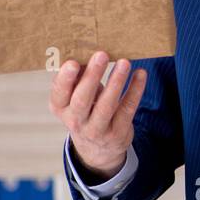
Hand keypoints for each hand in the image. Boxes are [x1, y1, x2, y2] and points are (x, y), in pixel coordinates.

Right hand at [49, 51, 146, 182]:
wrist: (97, 148)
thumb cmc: (85, 110)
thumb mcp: (74, 98)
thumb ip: (77, 78)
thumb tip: (84, 50)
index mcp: (61, 108)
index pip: (58, 94)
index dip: (65, 79)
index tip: (72, 62)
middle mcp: (76, 121)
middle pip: (82, 100)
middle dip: (92, 76)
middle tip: (102, 54)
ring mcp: (97, 129)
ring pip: (106, 106)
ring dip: (116, 82)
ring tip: (124, 62)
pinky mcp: (117, 132)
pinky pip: (128, 109)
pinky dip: (135, 90)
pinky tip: (140, 74)